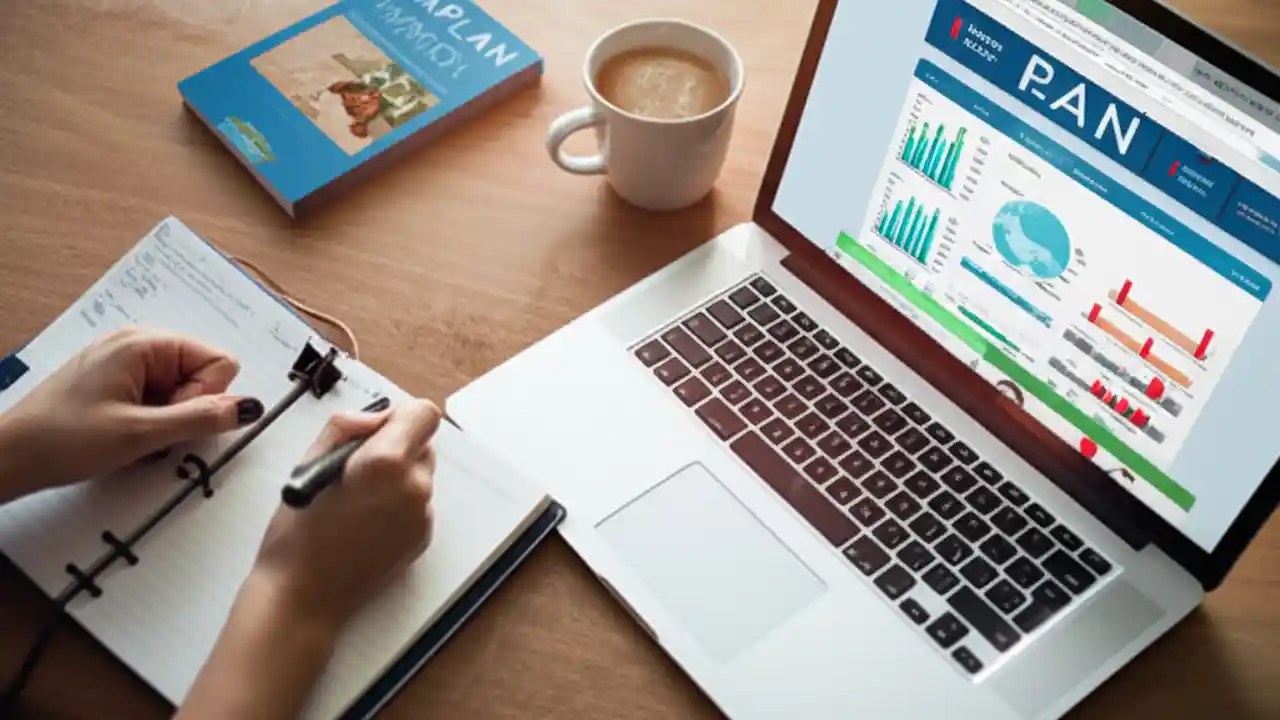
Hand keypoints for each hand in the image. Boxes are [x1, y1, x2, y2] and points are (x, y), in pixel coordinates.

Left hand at [0, 327, 262, 500]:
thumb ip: (200, 419)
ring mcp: (123, 361)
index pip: (218, 362)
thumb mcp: (140, 434)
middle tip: (150, 429)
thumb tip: (249, 407)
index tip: (171, 419)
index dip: (206, 398)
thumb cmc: (63, 440)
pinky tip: (125, 432)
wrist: (8, 457)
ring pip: (179, 388)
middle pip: (200, 374)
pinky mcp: (113, 381)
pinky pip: (157, 395)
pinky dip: (151, 418)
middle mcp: (136, 343)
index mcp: (144, 343)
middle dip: (187, 408)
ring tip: (133, 433)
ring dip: (168, 417)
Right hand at [248, 399, 440, 632]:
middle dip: (395, 447)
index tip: (372, 434)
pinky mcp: (423, 538)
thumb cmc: (297, 533)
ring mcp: (423, 516)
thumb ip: (346, 427)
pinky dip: (398, 504)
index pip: (424, 413)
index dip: (398, 417)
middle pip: (424, 444)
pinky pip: (417, 504)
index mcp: (387, 463)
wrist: (303, 598)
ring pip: (420, 475)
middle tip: (355, 470)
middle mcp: (415, 487)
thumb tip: (374, 418)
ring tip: (356, 501)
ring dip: (396, 476)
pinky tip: (365, 523)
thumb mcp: (309, 464)